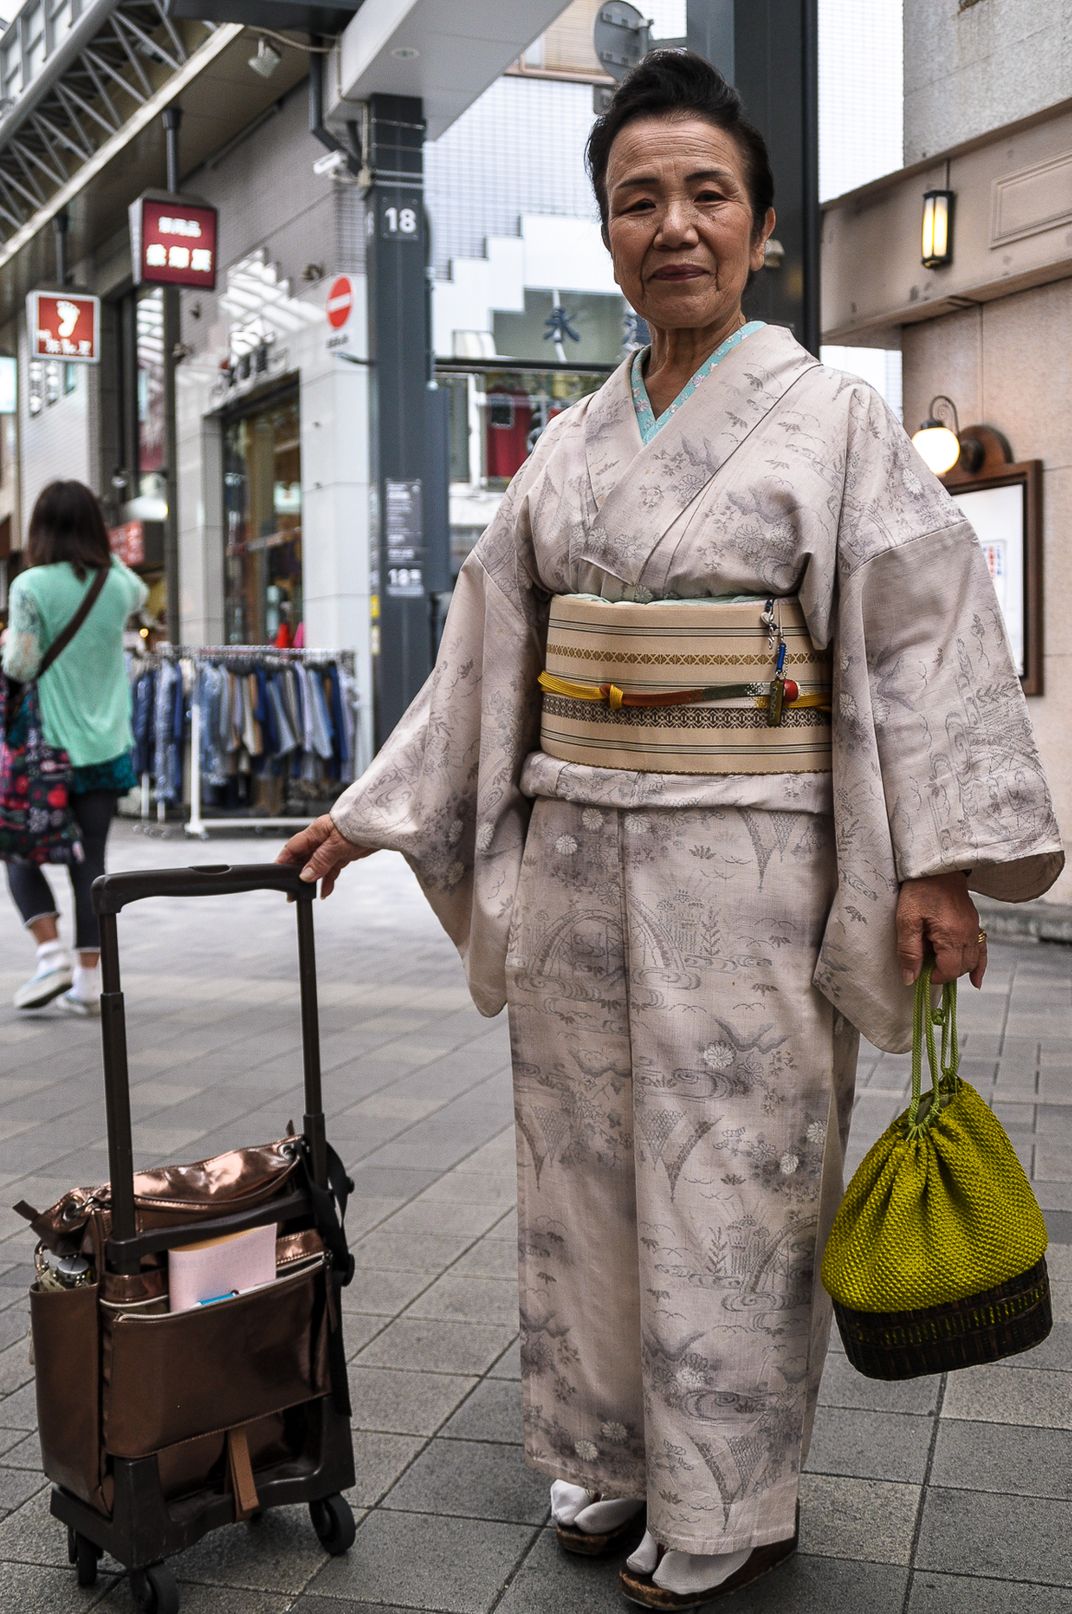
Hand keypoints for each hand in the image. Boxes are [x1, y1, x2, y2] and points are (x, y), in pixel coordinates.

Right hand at [276, 813, 372, 897]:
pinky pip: (331, 869)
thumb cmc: (360, 824)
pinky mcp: (344, 853)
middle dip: (297, 874)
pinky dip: (328, 880)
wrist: (384, 822)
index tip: (277, 875)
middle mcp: (322, 839)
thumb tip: (305, 875)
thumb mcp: (337, 845)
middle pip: (304, 858)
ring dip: (313, 880)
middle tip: (292, 891)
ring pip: (318, 866)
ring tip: (307, 894)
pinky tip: (325, 891)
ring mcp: (333, 847)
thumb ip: (320, 860)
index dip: (284, 861)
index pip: (293, 848)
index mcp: (316, 832)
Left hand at [895, 873, 985, 988]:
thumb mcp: (906, 920)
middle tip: (926, 965)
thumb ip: (909, 951)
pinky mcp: (974, 924)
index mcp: (952, 934)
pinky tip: (976, 980)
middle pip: (962, 968)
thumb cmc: (919, 890)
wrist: (935, 867)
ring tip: (941, 968)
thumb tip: (911, 978)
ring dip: (957, 968)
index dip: (934, 977)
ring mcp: (974, 929)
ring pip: (972, 961)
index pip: (949, 970)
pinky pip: (982, 950)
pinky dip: (979, 966)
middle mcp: (968, 934)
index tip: (920, 972)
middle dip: (944, 972)